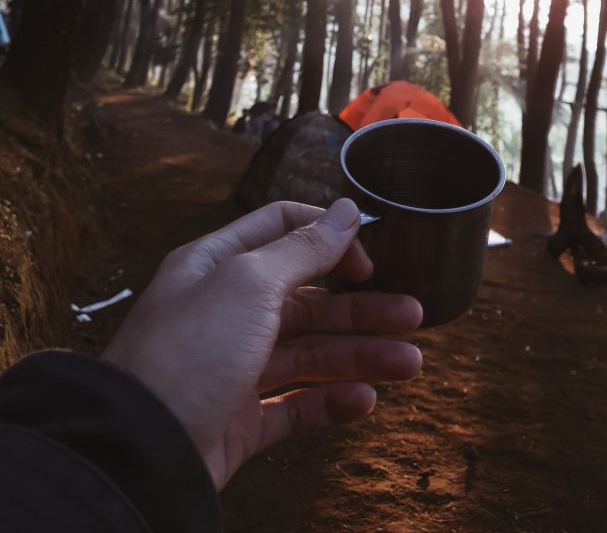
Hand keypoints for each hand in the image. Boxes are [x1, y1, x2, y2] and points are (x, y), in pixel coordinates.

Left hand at [102, 198, 422, 488]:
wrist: (138, 452)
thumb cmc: (186, 353)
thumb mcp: (250, 283)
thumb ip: (303, 248)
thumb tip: (346, 209)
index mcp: (218, 266)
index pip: (281, 232)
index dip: (328, 237)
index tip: (368, 256)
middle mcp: (226, 312)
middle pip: (308, 299)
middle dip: (361, 307)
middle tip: (412, 315)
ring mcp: (233, 368)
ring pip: (310, 353)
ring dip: (360, 356)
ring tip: (410, 365)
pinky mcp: (239, 420)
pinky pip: (296, 405)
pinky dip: (332, 401)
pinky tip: (365, 400)